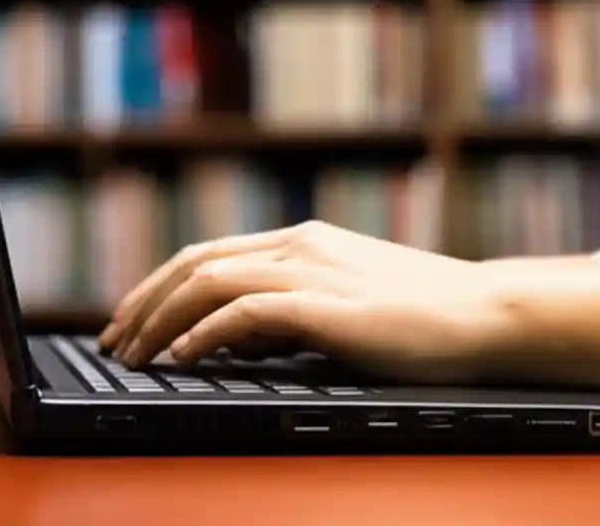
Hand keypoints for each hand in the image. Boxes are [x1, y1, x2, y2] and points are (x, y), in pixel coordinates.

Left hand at [99, 221, 511, 383]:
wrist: (488, 315)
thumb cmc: (421, 318)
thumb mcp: (339, 308)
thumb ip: (284, 317)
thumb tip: (228, 341)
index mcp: (299, 241)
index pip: (206, 256)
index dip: (157, 288)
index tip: (128, 320)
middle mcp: (297, 246)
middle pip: (193, 264)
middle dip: (142, 303)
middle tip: (112, 341)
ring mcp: (311, 270)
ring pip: (207, 282)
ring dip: (160, 320)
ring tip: (133, 355)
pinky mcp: (325, 305)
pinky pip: (244, 313)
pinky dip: (202, 334)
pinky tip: (181, 357)